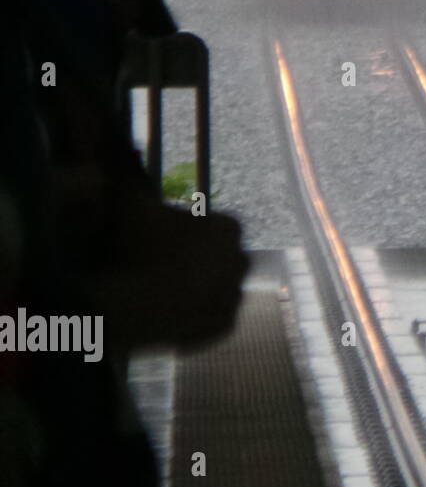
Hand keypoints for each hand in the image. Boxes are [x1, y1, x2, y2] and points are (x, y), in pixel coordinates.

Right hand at [85, 193, 249, 352]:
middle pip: (219, 257)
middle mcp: (243, 260)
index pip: (214, 225)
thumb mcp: (132, 203)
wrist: (134, 304)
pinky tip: (168, 316)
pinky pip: (210, 321)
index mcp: (230, 227)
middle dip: (198, 260)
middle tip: (161, 266)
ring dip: (196, 290)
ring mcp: (235, 296)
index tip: (163, 240)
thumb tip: (121, 159)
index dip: (187, 231)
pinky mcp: (225, 328)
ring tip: (161, 292)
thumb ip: (134, 180)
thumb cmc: (138, 247)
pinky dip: (194, 320)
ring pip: (216, 289)